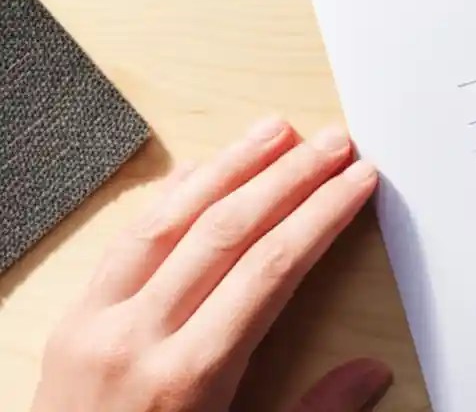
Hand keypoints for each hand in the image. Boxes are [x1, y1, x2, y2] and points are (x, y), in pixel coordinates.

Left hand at [31, 118, 390, 411]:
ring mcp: (98, 324)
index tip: (357, 182)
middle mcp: (140, 339)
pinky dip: (167, 198)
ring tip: (275, 130)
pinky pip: (124, 242)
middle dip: (289, 178)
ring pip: (170, 221)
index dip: (321, 215)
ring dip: (229, 167)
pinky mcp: (72, 321)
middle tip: (333, 143)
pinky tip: (201, 169)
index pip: (272, 268)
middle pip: (227, 232)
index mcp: (191, 377)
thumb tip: (373, 372)